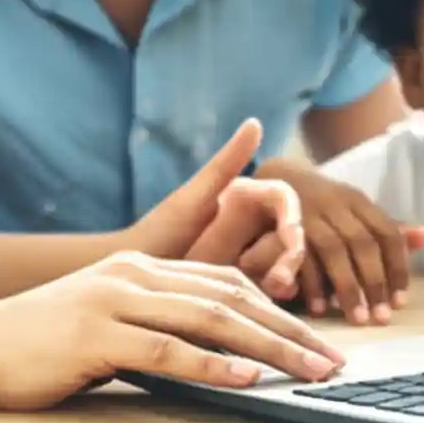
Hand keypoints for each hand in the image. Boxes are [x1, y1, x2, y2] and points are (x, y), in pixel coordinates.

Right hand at [0, 252, 346, 410]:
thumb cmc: (43, 342)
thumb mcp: (110, 321)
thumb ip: (158, 324)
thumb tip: (217, 351)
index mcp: (144, 267)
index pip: (229, 283)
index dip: (279, 311)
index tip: (317, 341)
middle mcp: (136, 275)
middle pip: (233, 297)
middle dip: (291, 330)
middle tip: (333, 359)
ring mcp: (115, 300)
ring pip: (211, 319)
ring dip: (268, 347)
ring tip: (309, 370)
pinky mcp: (95, 335)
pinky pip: (166, 348)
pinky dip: (211, 364)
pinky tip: (246, 377)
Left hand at [130, 119, 303, 297]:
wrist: (130, 280)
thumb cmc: (158, 232)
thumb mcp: (194, 199)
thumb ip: (225, 164)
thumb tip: (255, 122)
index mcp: (243, 197)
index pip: (284, 200)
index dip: (293, 217)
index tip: (291, 237)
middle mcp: (251, 224)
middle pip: (290, 234)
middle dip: (290, 256)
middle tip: (278, 282)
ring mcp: (250, 254)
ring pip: (286, 262)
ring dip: (286, 276)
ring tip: (272, 291)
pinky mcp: (245, 284)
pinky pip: (273, 286)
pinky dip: (276, 294)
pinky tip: (269, 300)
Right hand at [253, 159, 423, 325]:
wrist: (273, 178)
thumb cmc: (322, 206)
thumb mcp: (353, 211)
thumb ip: (384, 229)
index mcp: (358, 200)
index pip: (388, 233)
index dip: (397, 268)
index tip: (400, 302)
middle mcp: (336, 203)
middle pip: (363, 243)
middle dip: (374, 282)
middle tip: (381, 318)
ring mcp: (308, 212)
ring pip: (334, 251)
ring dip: (347, 287)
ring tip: (357, 319)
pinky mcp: (282, 225)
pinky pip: (300, 256)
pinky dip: (312, 283)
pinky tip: (320, 308)